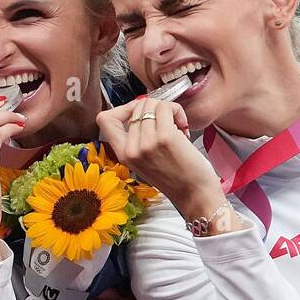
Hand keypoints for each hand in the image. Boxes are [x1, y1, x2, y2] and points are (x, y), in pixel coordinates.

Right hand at [97, 96, 230, 224]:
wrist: (195, 195)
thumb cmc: (176, 178)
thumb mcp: (144, 162)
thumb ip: (135, 141)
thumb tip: (139, 112)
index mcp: (123, 155)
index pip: (104, 119)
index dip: (122, 110)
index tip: (139, 115)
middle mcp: (131, 149)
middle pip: (135, 107)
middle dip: (153, 108)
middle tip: (166, 122)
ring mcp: (147, 143)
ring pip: (151, 104)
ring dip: (167, 109)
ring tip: (176, 125)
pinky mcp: (165, 138)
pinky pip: (166, 108)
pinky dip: (177, 111)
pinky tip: (183, 126)